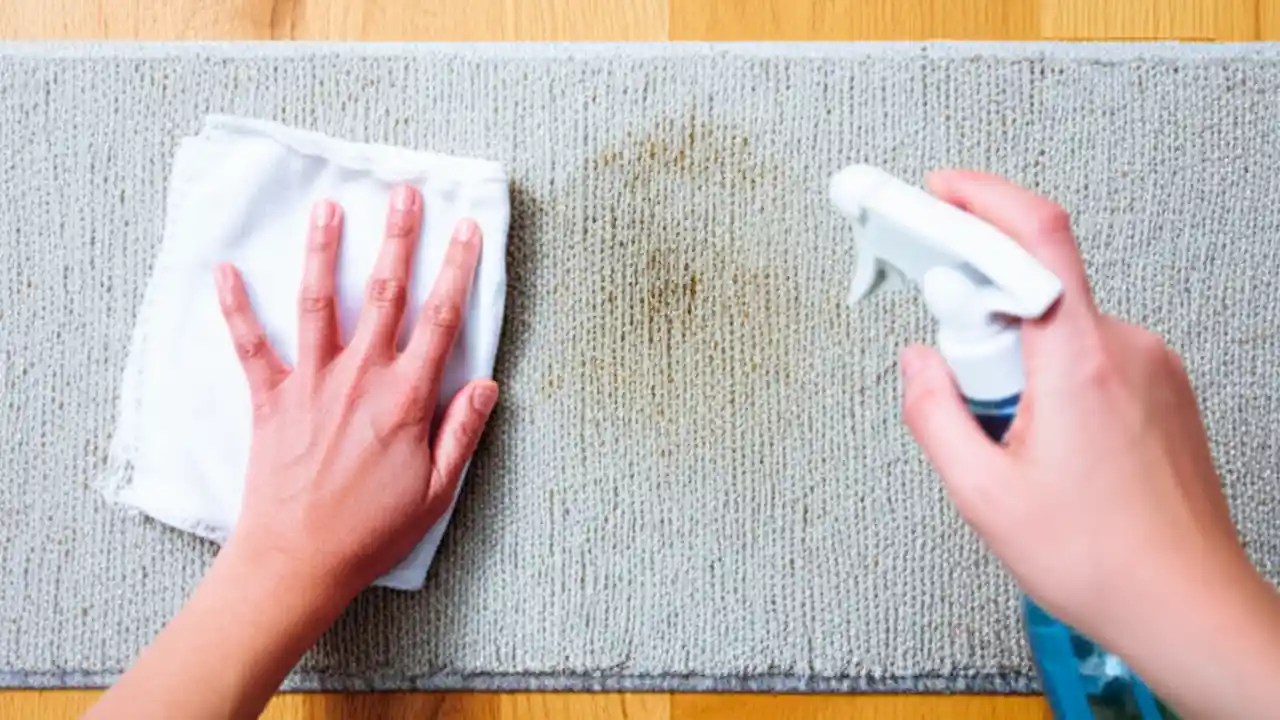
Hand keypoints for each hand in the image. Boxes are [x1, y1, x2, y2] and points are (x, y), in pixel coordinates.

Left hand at [214, 185, 497, 604]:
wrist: (298, 560)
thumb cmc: (372, 531)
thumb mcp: (437, 490)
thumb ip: (462, 432)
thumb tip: (485, 382)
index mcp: (407, 399)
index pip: (441, 320)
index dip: (457, 270)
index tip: (468, 230)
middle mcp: (361, 378)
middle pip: (384, 294)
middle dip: (398, 239)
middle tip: (404, 194)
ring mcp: (312, 383)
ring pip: (320, 302)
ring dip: (324, 251)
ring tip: (328, 208)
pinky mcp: (271, 399)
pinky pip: (251, 346)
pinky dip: (236, 308)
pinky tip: (225, 271)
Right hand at [900, 170, 1279, 716]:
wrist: (1187, 605)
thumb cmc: (1104, 560)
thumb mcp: (984, 495)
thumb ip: (934, 414)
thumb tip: (916, 363)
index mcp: (1078, 362)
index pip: (1034, 236)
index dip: (979, 197)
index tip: (937, 193)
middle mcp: (1125, 348)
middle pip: (1032, 289)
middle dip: (980, 331)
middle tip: (973, 399)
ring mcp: (1152, 366)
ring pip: (1056, 327)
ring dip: (1016, 365)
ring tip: (1019, 444)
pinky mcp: (1162, 387)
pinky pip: (1086, 352)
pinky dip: (1049, 379)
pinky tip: (1048, 446)